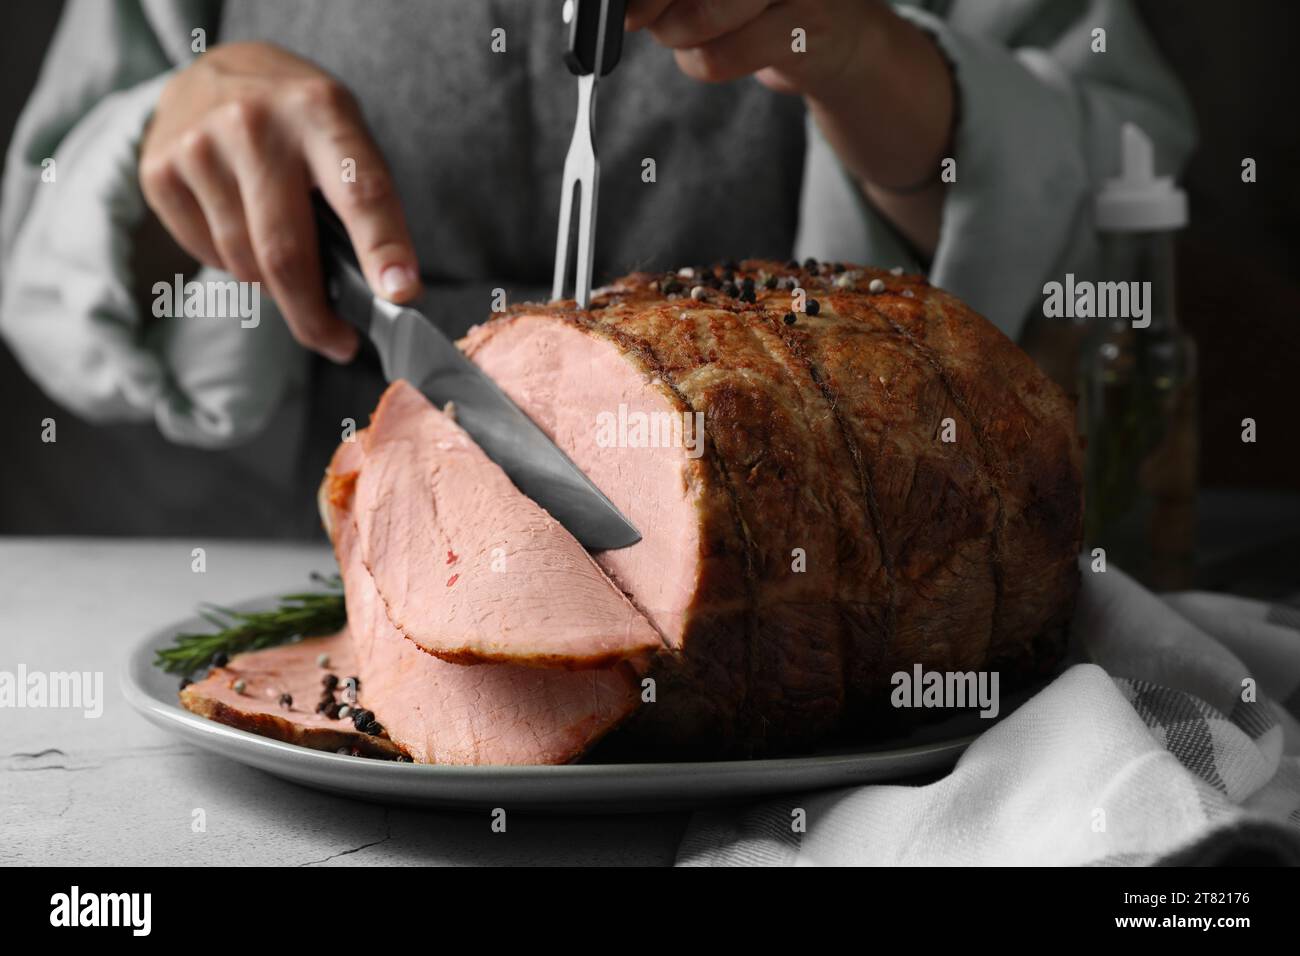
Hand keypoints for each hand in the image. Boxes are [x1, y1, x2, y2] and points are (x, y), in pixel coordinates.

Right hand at [139, 42, 420, 361]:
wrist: (214, 70)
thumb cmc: (299, 124)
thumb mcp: (344, 139)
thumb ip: (363, 206)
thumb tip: (384, 295)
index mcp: (320, 111)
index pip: (359, 192)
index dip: (383, 248)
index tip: (401, 294)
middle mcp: (254, 124)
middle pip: (286, 253)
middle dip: (316, 316)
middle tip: (339, 343)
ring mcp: (199, 146)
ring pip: (245, 265)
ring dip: (276, 291)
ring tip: (292, 272)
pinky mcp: (159, 171)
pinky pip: (208, 256)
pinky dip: (235, 265)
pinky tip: (243, 231)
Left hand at [625, 0, 880, 99]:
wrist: (840, 41)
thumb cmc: (765, 3)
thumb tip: (627, 5)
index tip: (625, 6)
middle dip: (652, 3)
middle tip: (637, 18)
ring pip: (704, 13)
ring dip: (677, 36)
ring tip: (680, 36)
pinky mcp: (806, 28)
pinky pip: (725, 55)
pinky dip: (702, 64)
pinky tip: (711, 56)